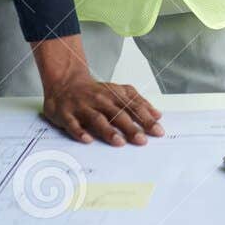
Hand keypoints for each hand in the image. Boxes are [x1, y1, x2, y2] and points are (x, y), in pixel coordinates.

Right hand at [32, 36, 163, 144]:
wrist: (66, 83)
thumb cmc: (96, 92)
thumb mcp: (119, 92)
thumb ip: (139, 102)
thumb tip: (157, 115)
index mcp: (114, 95)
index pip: (134, 108)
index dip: (146, 119)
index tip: (157, 131)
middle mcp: (100, 101)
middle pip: (117, 114)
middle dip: (130, 127)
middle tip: (142, 140)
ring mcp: (83, 107)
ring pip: (97, 119)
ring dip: (108, 131)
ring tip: (119, 142)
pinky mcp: (67, 114)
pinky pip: (73, 124)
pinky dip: (80, 132)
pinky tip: (87, 140)